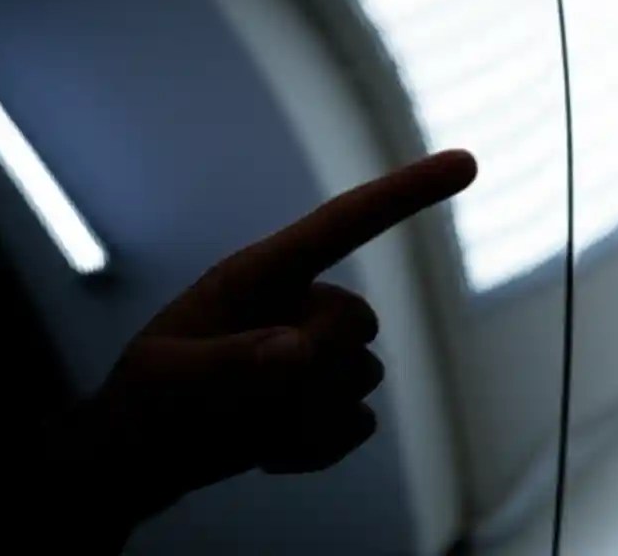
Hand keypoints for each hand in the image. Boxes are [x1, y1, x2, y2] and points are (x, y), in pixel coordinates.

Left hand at [63, 150, 476, 532]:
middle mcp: (304, 307)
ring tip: (243, 422)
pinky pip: (356, 426)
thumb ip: (231, 362)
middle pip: (360, 320)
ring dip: (304, 412)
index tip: (466, 162)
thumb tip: (298, 351)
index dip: (406, 191)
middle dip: (312, 362)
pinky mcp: (333, 408)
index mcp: (266, 274)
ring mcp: (322, 359)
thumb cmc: (151, 399)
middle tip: (240, 393)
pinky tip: (265, 449)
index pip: (346, 223)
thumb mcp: (167, 379)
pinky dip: (312, 448)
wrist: (151, 455)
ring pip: (362, 379)